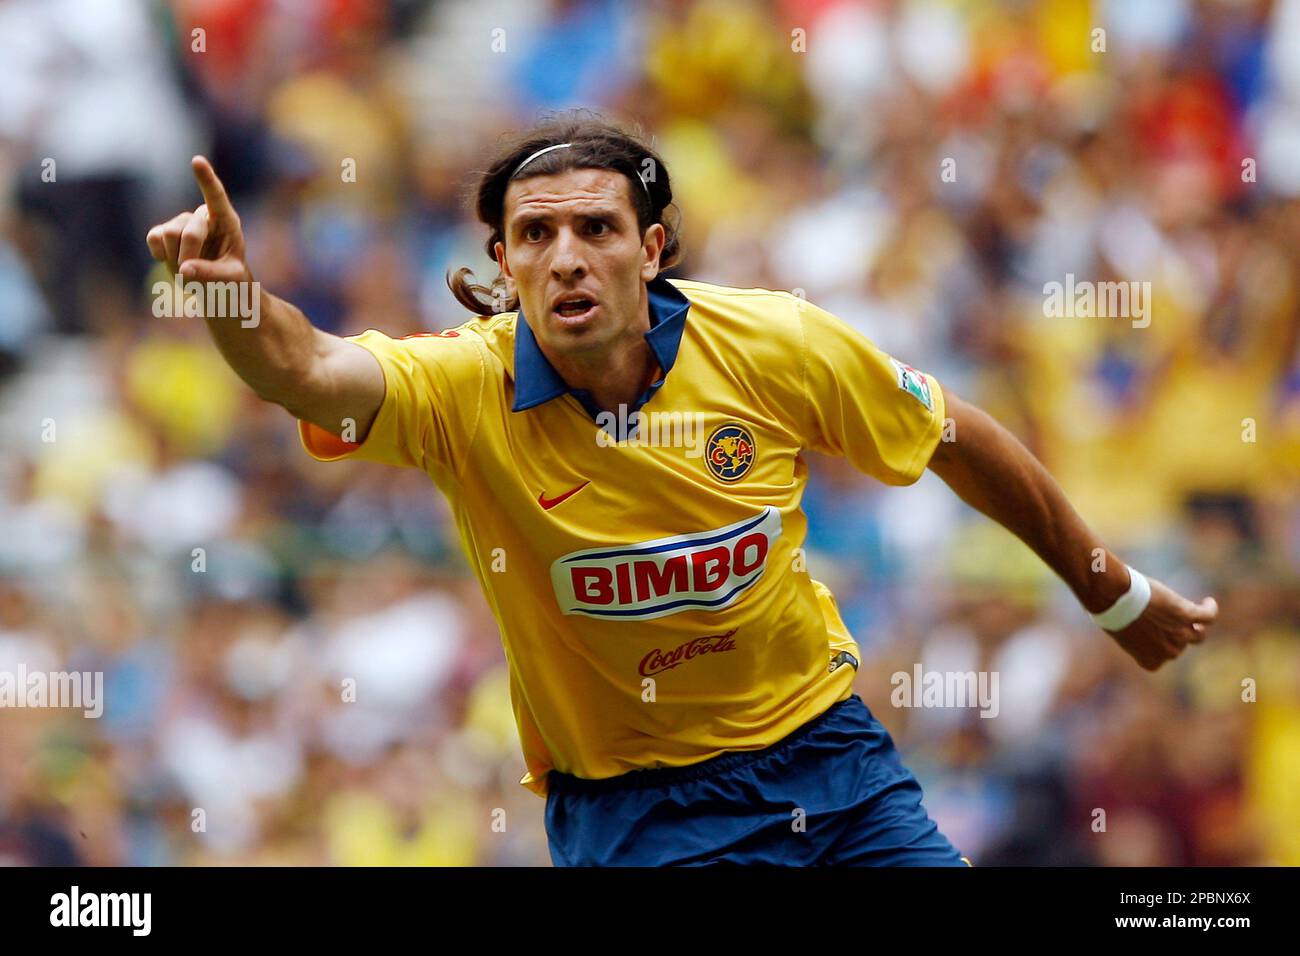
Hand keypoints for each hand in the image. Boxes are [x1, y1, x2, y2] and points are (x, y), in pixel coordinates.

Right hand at [145, 156, 250, 283]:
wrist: (214, 284)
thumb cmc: (230, 277)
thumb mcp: (229, 279)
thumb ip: (211, 274)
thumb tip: (184, 270)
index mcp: (226, 221)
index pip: (216, 197)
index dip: (206, 179)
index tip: (197, 161)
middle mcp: (203, 216)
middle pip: (188, 232)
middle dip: (189, 257)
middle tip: (194, 275)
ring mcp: (181, 221)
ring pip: (168, 234)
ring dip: (175, 258)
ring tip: (188, 268)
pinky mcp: (163, 231)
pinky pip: (153, 237)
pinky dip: (159, 253)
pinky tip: (169, 259)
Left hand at [1104, 575, 1217, 670]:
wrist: (1114, 599)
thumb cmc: (1112, 612)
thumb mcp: (1121, 631)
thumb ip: (1136, 636)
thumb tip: (1140, 626)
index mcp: (1149, 660)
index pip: (1163, 658)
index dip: (1161, 646)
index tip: (1158, 636)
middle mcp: (1168, 651)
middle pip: (1179, 645)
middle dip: (1174, 634)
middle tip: (1168, 619)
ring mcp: (1179, 634)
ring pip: (1198, 635)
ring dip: (1198, 627)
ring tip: (1196, 615)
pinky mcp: (1186, 615)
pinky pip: (1207, 616)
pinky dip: (1210, 609)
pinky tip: (1207, 602)